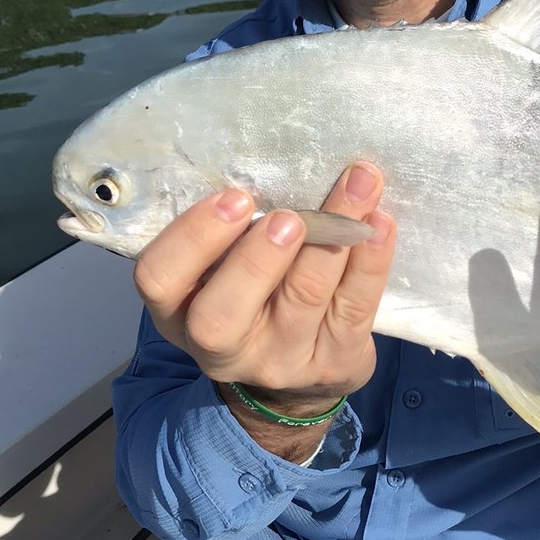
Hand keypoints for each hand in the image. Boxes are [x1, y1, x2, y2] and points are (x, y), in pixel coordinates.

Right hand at [133, 161, 396, 412]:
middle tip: (287, 218)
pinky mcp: (336, 363)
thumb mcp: (222, 273)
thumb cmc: (254, 298)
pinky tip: (379, 222)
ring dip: (330, 241)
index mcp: (180, 312)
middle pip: (222, 314)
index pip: (159, 280)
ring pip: (302, 302)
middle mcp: (222, 347)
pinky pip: (355, 309)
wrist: (301, 380)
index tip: (235, 197)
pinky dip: (370, 261)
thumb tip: (270, 159)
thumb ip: (230, 232)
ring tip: (354, 190)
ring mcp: (281, 361)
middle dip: (256, 259)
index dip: (192, 238)